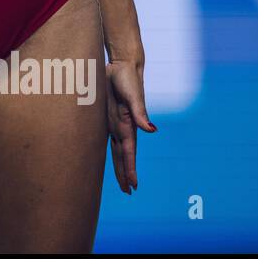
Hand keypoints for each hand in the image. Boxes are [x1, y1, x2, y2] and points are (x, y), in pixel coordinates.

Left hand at [105, 56, 154, 193]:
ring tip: (122, 182)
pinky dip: (109, 150)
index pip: (129, 153)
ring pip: (115, 150)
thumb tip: (151, 130)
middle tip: (128, 192)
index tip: (133, 187)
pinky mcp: (107, 116)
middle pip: (123, 156)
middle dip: (125, 174)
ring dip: (119, 166)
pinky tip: (106, 156)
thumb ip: (140, 113)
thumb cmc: (128, 80)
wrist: (121, 66)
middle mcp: (122, 127)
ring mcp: (114, 122)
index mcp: (128, 125)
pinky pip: (107, 137)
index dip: (130, 170)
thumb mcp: (133, 96)